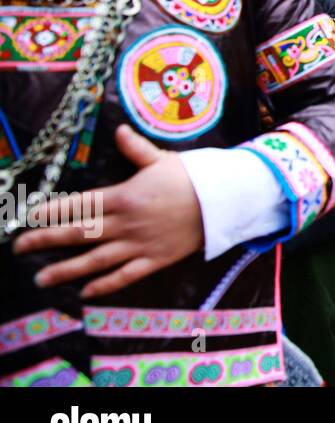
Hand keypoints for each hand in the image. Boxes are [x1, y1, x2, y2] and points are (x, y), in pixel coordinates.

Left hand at [13, 126, 203, 297]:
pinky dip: (105, 286)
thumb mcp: (162, 159)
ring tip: (40, 279)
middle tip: (19, 248)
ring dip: (66, 270)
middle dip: (45, 240)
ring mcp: (140, 243)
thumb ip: (136, 149)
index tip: (28, 216)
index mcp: (124, 195)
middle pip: (79, 233)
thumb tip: (118, 130)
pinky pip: (126, 275)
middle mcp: (127, 223)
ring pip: (95, 260)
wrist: (226, 200)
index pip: (79, 204)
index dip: (51, 211)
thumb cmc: (194, 177)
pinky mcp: (156, 259)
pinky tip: (85, 293)